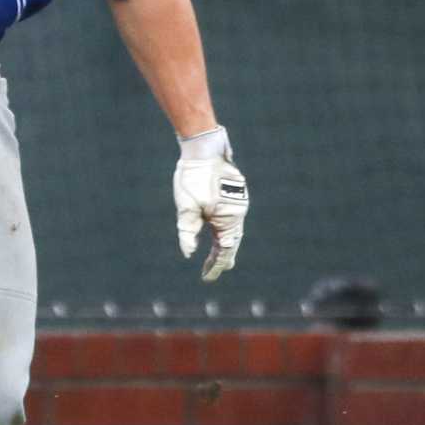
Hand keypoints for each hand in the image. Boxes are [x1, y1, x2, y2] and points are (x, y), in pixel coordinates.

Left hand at [173, 128, 247, 281]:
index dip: (216, 266)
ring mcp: (237, 200)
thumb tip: (188, 252)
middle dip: (220, 256)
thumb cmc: (194, 177)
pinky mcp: (233, 192)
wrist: (204, 147)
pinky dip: (223, 227)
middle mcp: (238, 211)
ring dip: (223, 242)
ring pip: (231, 228)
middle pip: (231, 241)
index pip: (225, 250)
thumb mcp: (186, 207)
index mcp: (229, 218)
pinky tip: (217, 230)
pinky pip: (230, 216)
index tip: (207, 278)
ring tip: (215, 255)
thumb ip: (188, 231)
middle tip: (210, 270)